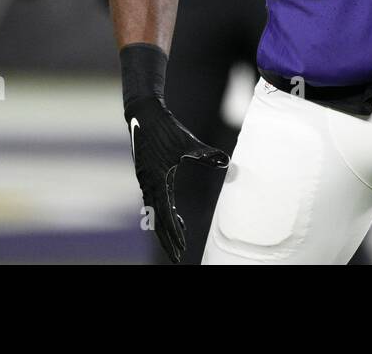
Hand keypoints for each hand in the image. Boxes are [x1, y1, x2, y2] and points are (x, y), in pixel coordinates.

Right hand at [125, 96, 228, 261]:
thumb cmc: (166, 128)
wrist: (144, 113)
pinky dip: (163, 211)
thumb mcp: (188, 142)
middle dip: (167, 240)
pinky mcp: (147, 174)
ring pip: (155, 211)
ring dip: (165, 227)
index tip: (182, 248)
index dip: (173, 234)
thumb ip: (207, 154)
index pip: (165, 215)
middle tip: (177, 257)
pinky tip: (175, 215)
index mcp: (156, 180)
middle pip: (156, 220)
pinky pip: (154, 200)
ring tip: (179, 240)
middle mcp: (148, 184)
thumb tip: (227, 162)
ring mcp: (146, 180)